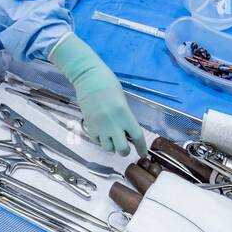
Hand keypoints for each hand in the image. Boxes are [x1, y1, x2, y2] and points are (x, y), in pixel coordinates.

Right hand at [50, 34, 147, 154]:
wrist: (88, 78)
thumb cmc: (108, 84)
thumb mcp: (122, 100)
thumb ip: (125, 116)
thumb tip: (126, 129)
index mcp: (124, 114)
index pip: (137, 136)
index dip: (141, 147)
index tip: (143, 153)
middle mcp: (113, 124)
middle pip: (122, 149)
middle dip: (125, 151)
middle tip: (125, 147)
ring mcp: (100, 127)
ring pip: (108, 148)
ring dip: (111, 146)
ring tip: (111, 139)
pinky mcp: (89, 126)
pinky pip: (97, 141)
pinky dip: (101, 140)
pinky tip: (102, 133)